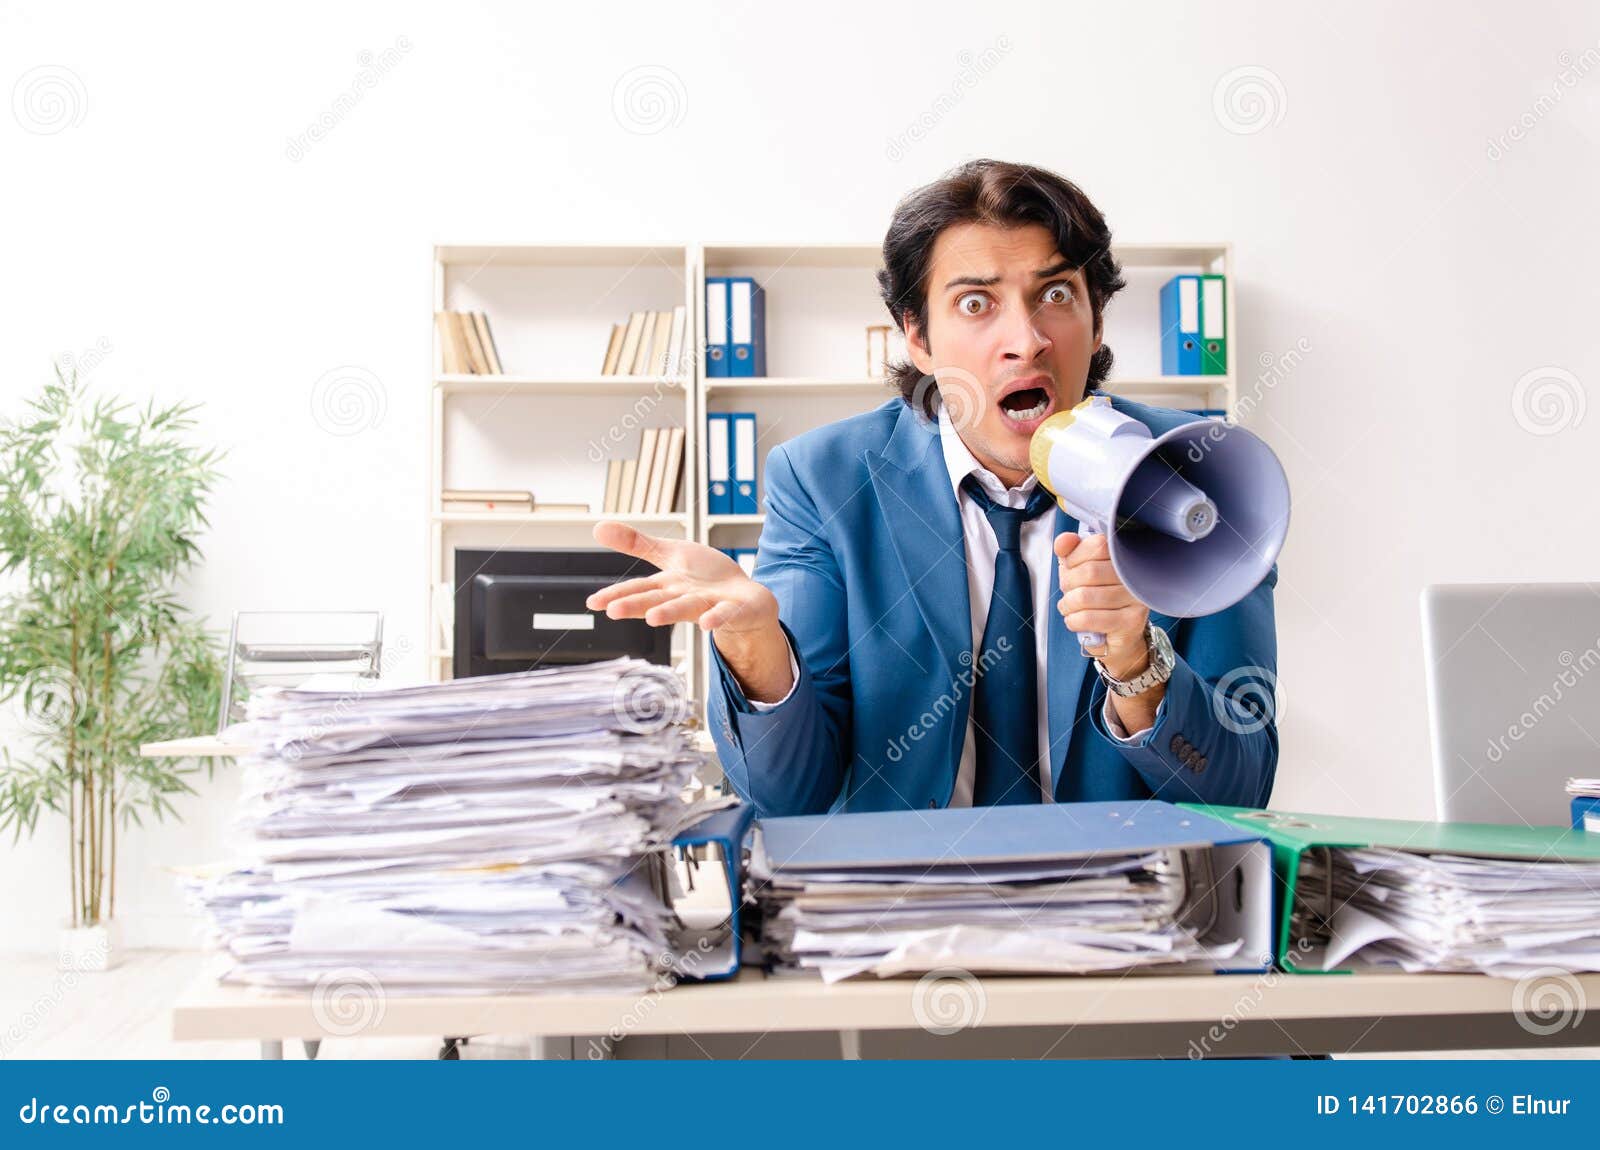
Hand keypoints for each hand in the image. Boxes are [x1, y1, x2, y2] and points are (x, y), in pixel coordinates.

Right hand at [586, 521, 779, 634]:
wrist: (747, 599)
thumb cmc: (706, 580)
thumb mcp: (670, 555)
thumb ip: (638, 545)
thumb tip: (597, 527)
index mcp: (669, 586)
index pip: (639, 589)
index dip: (616, 594)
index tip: (592, 602)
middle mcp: (686, 598)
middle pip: (658, 600)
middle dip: (636, 605)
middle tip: (613, 611)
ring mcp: (711, 605)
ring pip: (688, 608)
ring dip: (670, 613)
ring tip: (653, 618)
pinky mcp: (737, 609)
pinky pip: (728, 613)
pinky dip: (718, 618)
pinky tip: (708, 623)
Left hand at [1054, 531, 1150, 679]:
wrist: (1115, 636)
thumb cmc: (1096, 596)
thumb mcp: (1078, 568)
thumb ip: (1069, 550)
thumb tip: (1062, 542)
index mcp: (1126, 554)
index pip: (1097, 545)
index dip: (1074, 557)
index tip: (1071, 568)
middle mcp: (1136, 573)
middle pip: (1090, 572)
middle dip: (1068, 584)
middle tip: (1068, 592)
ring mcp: (1136, 597)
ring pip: (1086, 596)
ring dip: (1068, 605)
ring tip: (1069, 607)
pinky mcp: (1131, 621)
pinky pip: (1089, 618)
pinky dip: (1073, 620)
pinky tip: (1075, 621)